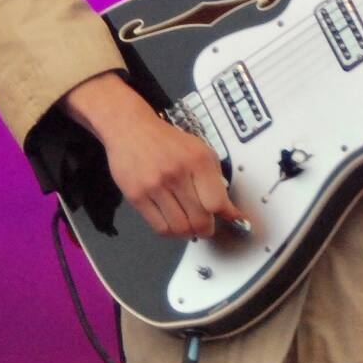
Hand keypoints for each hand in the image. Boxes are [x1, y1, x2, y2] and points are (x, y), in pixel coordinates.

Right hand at [65, 72, 245, 238]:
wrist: (132, 129)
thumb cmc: (167, 142)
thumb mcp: (200, 151)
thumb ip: (216, 179)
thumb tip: (230, 211)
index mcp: (198, 160)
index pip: (217, 202)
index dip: (225, 215)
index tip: (229, 220)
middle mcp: (177, 172)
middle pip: (199, 219)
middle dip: (206, 229)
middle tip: (206, 226)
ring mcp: (155, 185)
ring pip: (180, 228)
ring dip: (188, 233)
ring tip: (189, 225)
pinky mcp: (136, 196)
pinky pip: (159, 227)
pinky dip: (170, 232)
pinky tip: (173, 222)